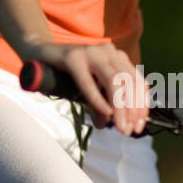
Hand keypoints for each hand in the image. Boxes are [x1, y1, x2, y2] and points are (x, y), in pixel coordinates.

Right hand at [23, 41, 149, 133]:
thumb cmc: (67, 74)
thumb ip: (104, 102)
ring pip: (115, 81)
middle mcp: (109, 52)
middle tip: (128, 131)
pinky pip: (88, 82)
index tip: (139, 126)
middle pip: (130, 82)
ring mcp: (91, 52)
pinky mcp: (73, 57)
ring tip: (118, 126)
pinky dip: (98, 100)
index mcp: (118, 58)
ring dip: (120, 107)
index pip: (138, 83)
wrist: (39, 54)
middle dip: (133, 110)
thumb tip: (112, 122)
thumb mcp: (91, 89)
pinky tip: (104, 114)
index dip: (142, 106)